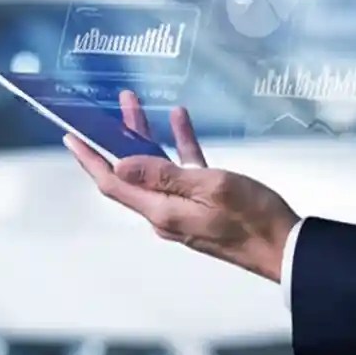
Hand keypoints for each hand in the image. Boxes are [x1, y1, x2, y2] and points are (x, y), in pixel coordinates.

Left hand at [64, 90, 300, 282]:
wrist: (284, 247)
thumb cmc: (254, 219)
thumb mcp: (210, 187)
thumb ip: (164, 175)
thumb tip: (121, 165)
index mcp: (162, 212)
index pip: (112, 183)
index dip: (89, 159)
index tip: (71, 137)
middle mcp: (166, 213)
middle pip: (131, 171)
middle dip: (117, 137)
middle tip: (112, 107)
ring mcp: (184, 210)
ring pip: (155, 168)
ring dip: (146, 137)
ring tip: (138, 107)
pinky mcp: (203, 206)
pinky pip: (183, 172)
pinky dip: (179, 146)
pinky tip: (180, 122)